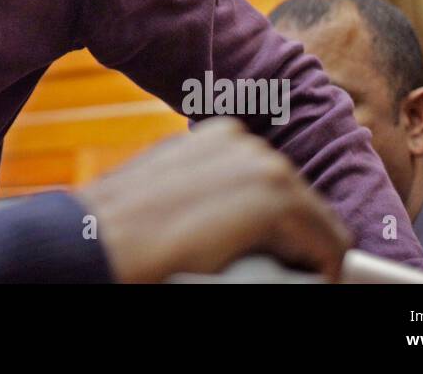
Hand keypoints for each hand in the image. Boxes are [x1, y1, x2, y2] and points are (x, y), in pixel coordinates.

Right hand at [76, 117, 350, 282]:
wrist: (92, 244)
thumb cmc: (121, 231)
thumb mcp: (173, 197)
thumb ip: (212, 196)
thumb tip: (242, 222)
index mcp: (222, 138)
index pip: (278, 187)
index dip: (280, 231)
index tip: (275, 258)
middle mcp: (246, 142)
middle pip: (303, 204)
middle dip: (292, 244)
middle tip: (271, 275)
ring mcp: (263, 166)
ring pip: (318, 225)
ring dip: (301, 256)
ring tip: (273, 279)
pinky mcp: (275, 198)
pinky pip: (330, 246)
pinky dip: (323, 271)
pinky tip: (299, 284)